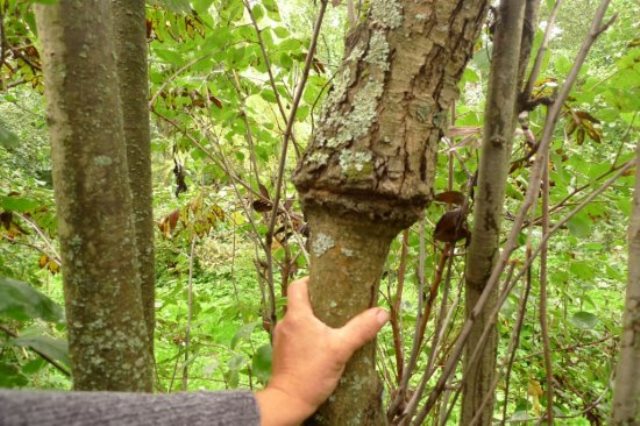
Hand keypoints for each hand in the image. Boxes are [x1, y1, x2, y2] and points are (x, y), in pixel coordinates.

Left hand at [255, 277, 388, 425]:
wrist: (288, 401)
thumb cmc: (311, 373)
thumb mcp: (341, 348)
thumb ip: (361, 329)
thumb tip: (382, 312)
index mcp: (296, 316)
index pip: (297, 285)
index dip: (310, 280)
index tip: (326, 282)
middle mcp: (285, 324)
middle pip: (298, 302)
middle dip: (317, 301)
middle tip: (336, 304)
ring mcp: (281, 339)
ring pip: (296, 320)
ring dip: (312, 320)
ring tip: (332, 325)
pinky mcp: (282, 353)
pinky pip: (294, 335)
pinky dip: (306, 334)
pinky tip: (321, 345)